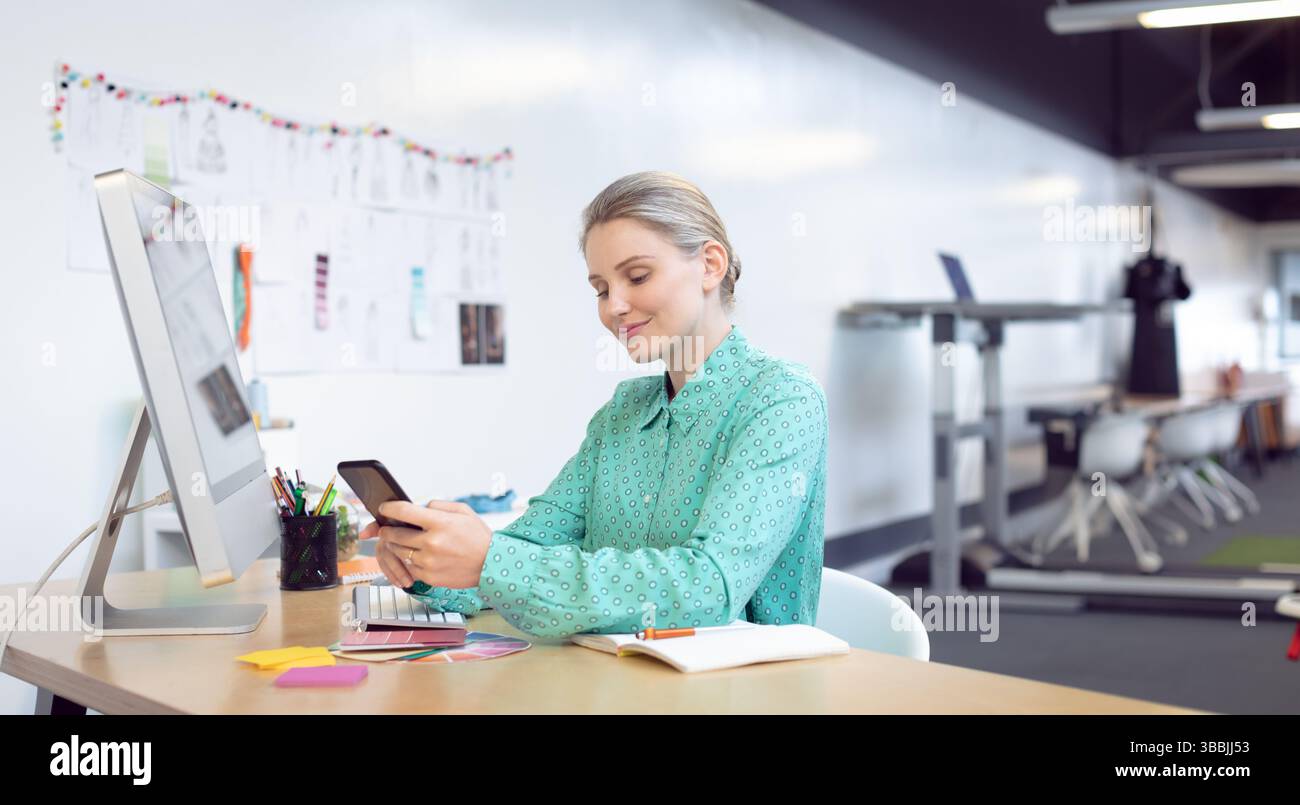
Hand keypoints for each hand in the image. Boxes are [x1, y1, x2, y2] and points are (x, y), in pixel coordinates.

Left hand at [359, 500, 491, 589]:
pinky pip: (408, 567)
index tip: (384, 508)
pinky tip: (416, 556)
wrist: (492, 564)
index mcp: (440, 523)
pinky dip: (409, 561)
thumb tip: (419, 508)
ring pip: (398, 551)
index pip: (403, 511)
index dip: (389, 508)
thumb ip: (438, 506)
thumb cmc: (478, 537)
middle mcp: (432, 542)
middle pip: (394, 534)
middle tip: (388, 528)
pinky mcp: (429, 577)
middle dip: (387, 529)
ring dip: (395, 545)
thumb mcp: (463, 511)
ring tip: (401, 541)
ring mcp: (429, 562)